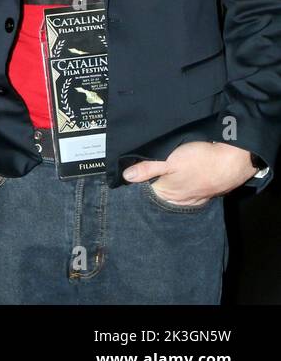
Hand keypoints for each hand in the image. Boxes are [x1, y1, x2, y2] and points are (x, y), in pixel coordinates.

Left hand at [122, 141, 255, 205]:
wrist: (234, 160)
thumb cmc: (200, 160)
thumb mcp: (169, 160)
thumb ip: (148, 168)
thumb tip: (127, 176)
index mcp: (168, 193)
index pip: (146, 191)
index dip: (140, 182)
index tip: (135, 173)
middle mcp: (181, 200)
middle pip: (162, 193)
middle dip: (155, 184)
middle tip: (151, 171)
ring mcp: (196, 198)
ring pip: (178, 194)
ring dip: (173, 185)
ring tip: (169, 173)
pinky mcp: (208, 193)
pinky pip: (192, 192)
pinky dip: (187, 187)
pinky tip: (187, 178)